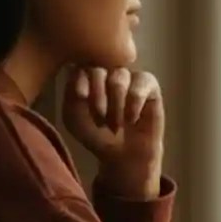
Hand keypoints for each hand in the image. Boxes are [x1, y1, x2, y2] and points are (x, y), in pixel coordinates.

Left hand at [62, 67, 164, 198]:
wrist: (125, 154)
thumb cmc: (97, 134)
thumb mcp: (75, 120)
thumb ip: (72, 97)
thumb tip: (81, 77)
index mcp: (84, 75)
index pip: (79, 67)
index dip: (81, 87)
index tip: (84, 107)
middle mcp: (106, 70)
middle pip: (98, 70)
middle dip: (98, 99)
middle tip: (101, 120)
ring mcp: (128, 75)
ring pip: (119, 77)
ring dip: (116, 105)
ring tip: (117, 123)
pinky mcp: (148, 83)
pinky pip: (140, 84)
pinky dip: (134, 105)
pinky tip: (132, 119)